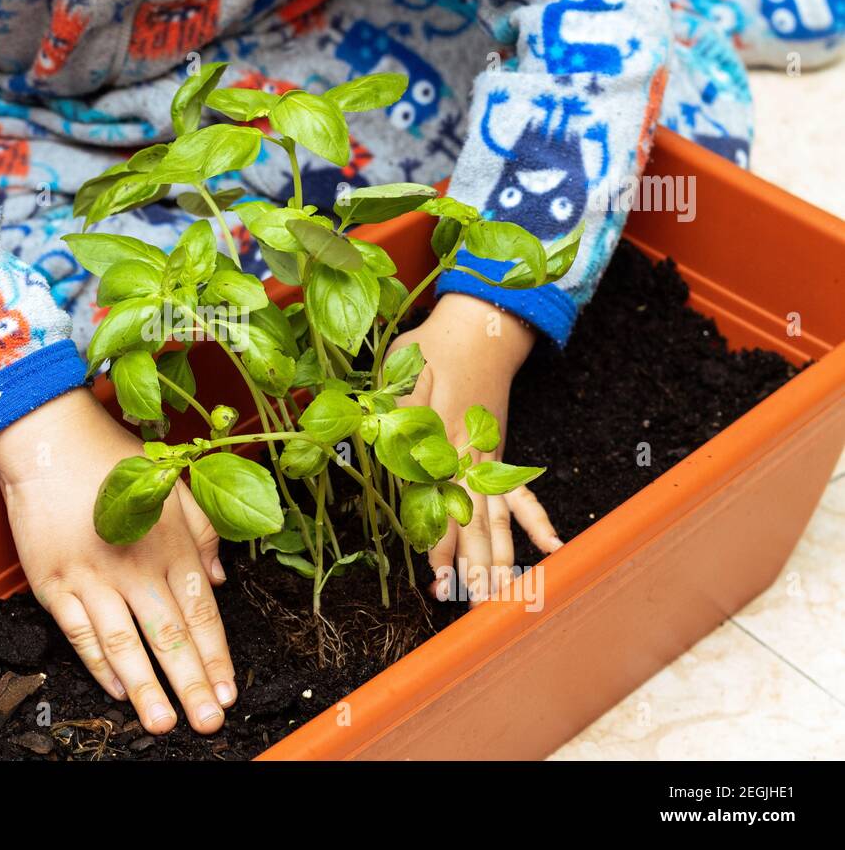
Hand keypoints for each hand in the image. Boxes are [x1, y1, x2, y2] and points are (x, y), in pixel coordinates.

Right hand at [0, 387, 235, 734]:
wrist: (50, 440)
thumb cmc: (112, 459)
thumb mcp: (172, 486)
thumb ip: (201, 533)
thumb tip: (219, 579)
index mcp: (171, 544)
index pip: (202, 614)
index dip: (216, 658)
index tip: (228, 692)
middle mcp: (136, 566)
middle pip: (170, 637)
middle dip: (191, 685)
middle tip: (208, 723)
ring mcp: (93, 578)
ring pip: (126, 645)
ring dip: (147, 689)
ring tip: (163, 724)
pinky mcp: (54, 583)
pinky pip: (80, 635)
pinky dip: (100, 665)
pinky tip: (118, 690)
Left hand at [386, 294, 562, 603]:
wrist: (475, 328)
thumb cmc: (430, 350)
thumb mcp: (401, 373)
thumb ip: (396, 409)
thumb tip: (380, 435)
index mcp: (442, 444)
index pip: (440, 504)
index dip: (437, 541)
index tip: (435, 574)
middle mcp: (469, 461)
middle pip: (472, 523)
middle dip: (469, 567)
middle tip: (466, 605)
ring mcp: (487, 462)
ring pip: (495, 520)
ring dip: (497, 559)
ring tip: (499, 598)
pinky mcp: (497, 457)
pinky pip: (522, 496)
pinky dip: (537, 521)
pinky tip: (553, 548)